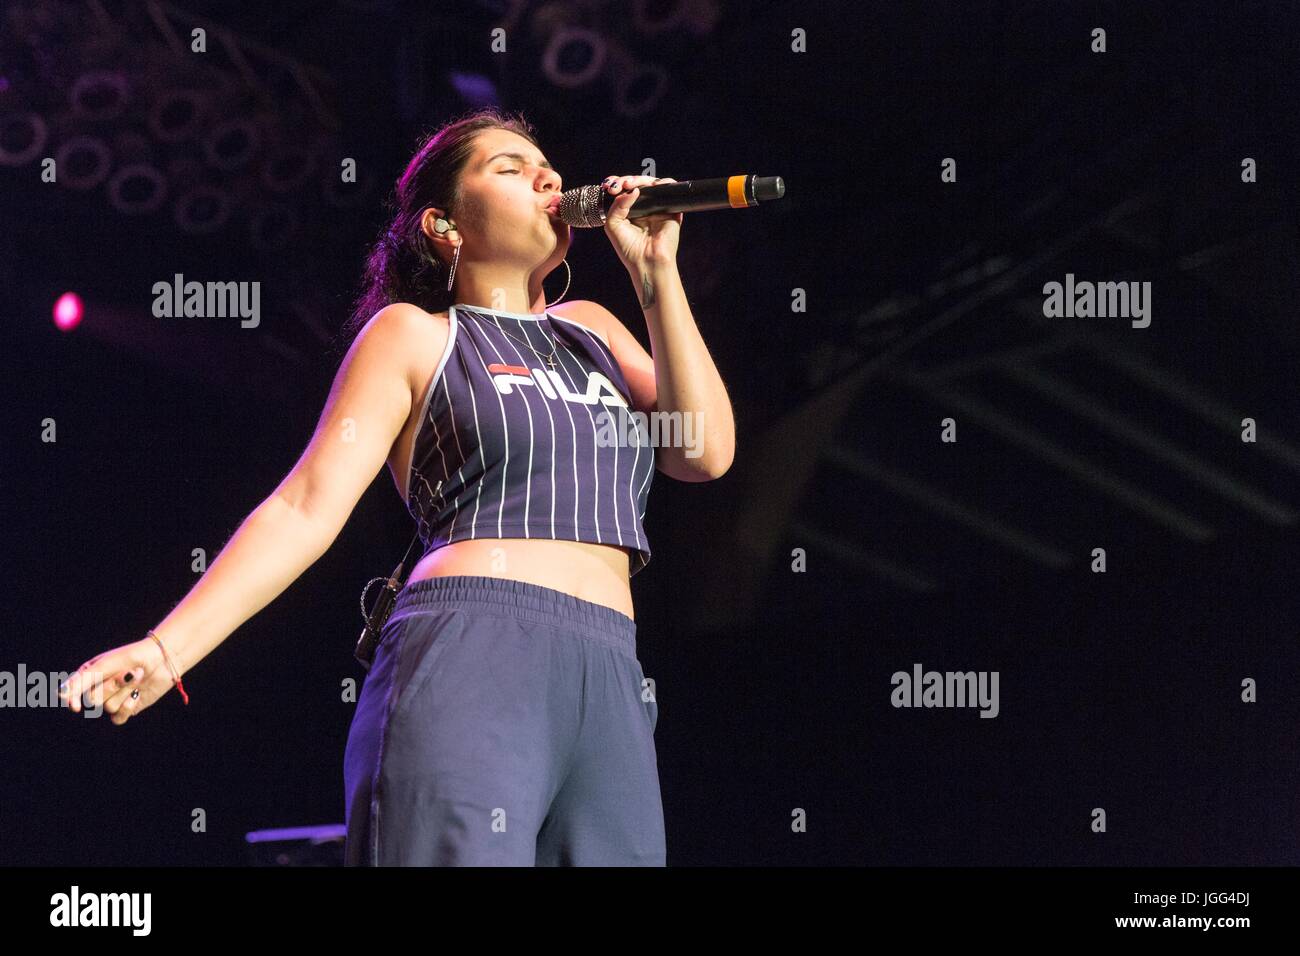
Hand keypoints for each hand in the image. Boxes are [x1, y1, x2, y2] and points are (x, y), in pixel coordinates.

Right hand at [59, 636, 174, 724]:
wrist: (162, 658)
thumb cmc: (131, 657)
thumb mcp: (104, 665)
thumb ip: (82, 680)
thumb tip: (61, 695)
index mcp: (87, 675)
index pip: (72, 692)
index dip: (73, 700)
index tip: (75, 706)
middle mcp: (97, 689)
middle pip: (93, 700)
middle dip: (112, 686)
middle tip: (128, 672)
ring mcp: (111, 700)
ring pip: (107, 707)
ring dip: (125, 691)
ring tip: (137, 676)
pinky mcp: (125, 709)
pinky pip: (118, 718)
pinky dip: (128, 707)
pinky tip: (136, 695)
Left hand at [601, 174, 681, 272]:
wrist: (647, 262)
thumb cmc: (629, 249)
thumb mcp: (613, 225)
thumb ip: (617, 205)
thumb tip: (633, 190)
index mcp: (628, 211)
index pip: (623, 190)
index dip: (617, 183)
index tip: (609, 186)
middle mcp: (643, 208)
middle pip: (636, 184)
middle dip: (626, 180)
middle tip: (621, 185)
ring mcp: (657, 208)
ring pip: (651, 184)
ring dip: (640, 179)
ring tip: (631, 185)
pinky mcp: (671, 210)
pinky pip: (670, 189)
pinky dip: (663, 183)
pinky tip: (653, 186)